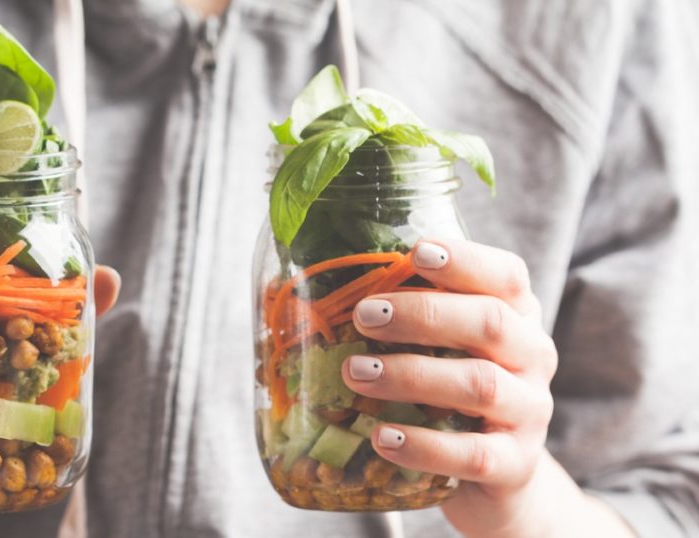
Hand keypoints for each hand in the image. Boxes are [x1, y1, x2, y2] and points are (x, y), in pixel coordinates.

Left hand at [341, 238, 558, 535]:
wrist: (497, 474)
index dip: (465, 261)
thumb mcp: (438, 347)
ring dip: (412, 375)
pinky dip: (424, 446)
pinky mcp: (514, 465)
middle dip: (423, 315)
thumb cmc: (449, 392)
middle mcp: (531, 357)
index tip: (416, 253)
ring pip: (480, 385)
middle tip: (364, 315)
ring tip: (355, 373)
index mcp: (515, 316)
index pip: (505, 276)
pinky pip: (472, 455)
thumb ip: (395, 316)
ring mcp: (528, 412)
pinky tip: (382, 438)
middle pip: (490, 323)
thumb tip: (293, 288)